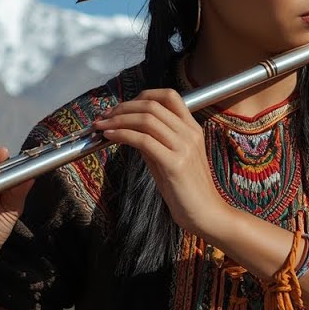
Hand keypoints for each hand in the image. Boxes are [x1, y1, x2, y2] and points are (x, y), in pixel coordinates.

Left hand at [92, 88, 222, 232]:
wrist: (205, 214)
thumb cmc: (187, 190)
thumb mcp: (170, 159)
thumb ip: (154, 141)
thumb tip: (128, 130)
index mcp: (192, 129)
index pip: (169, 96)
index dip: (143, 95)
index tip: (122, 106)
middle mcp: (190, 134)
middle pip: (152, 105)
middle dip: (122, 107)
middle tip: (105, 117)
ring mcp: (184, 148)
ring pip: (146, 119)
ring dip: (118, 120)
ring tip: (102, 127)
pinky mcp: (175, 164)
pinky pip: (143, 140)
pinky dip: (122, 135)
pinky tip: (111, 137)